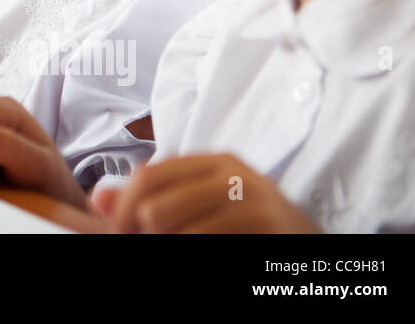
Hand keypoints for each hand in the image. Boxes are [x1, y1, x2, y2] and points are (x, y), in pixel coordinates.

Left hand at [110, 154, 320, 232]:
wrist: (314, 243)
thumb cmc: (254, 226)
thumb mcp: (206, 203)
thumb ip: (155, 197)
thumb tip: (99, 199)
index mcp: (215, 163)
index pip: (148, 174)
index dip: (125, 206)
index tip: (120, 231)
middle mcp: (234, 176)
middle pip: (156, 206)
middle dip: (143, 232)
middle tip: (150, 242)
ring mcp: (253, 204)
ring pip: (176, 231)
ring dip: (170, 244)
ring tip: (183, 243)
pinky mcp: (267, 230)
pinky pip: (204, 243)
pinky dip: (193, 251)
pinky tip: (210, 249)